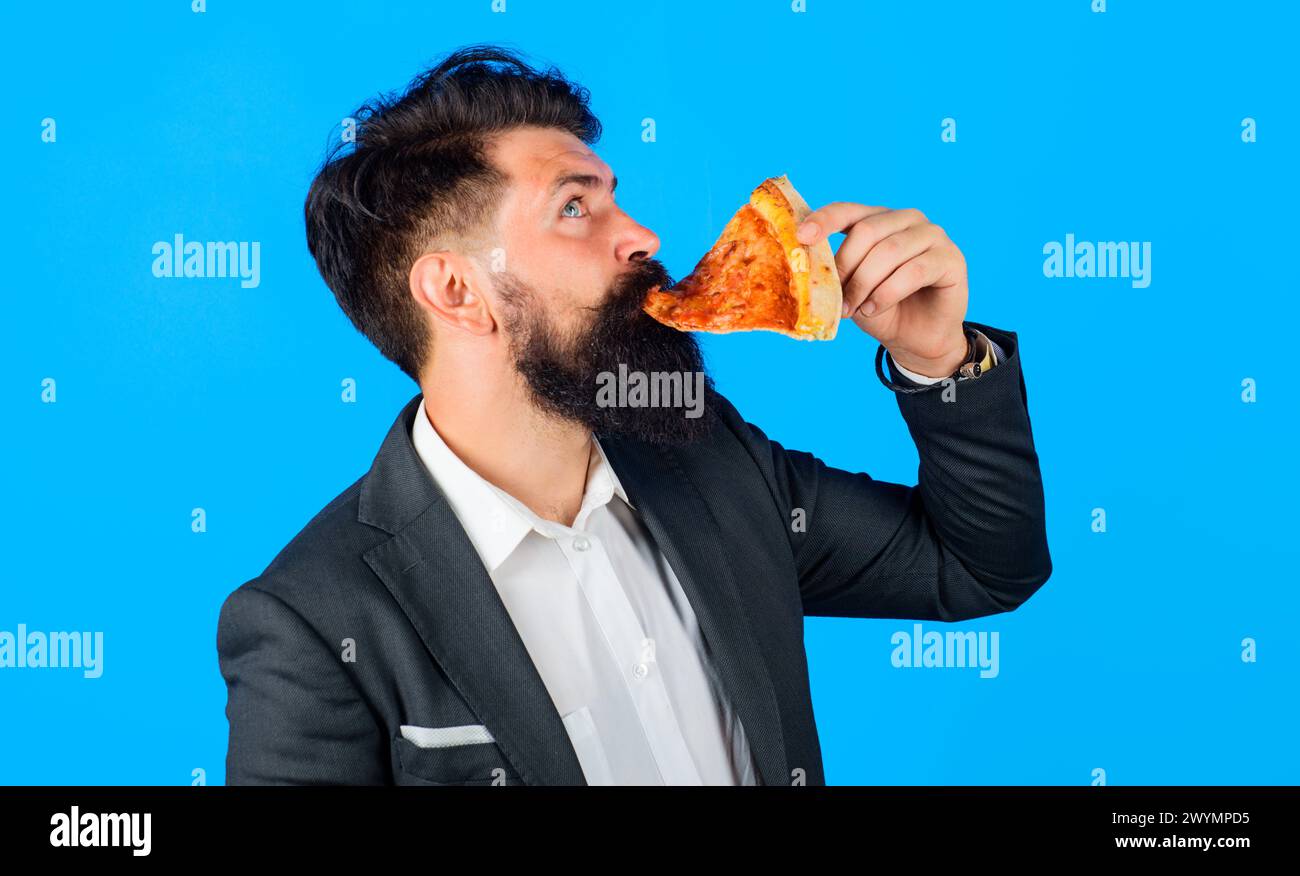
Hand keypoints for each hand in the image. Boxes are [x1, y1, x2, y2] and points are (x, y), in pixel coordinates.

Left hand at [797, 204, 969, 377]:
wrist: (915, 339)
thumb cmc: (880, 309)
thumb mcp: (850, 290)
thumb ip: (835, 273)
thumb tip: (807, 267)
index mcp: (878, 220)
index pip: (847, 211)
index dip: (824, 220)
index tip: (802, 237)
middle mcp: (906, 220)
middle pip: (866, 232)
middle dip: (845, 268)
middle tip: (837, 299)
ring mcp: (932, 235)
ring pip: (889, 251)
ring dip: (865, 284)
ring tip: (855, 309)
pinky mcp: (951, 258)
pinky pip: (914, 270)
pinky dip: (888, 292)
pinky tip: (874, 308)